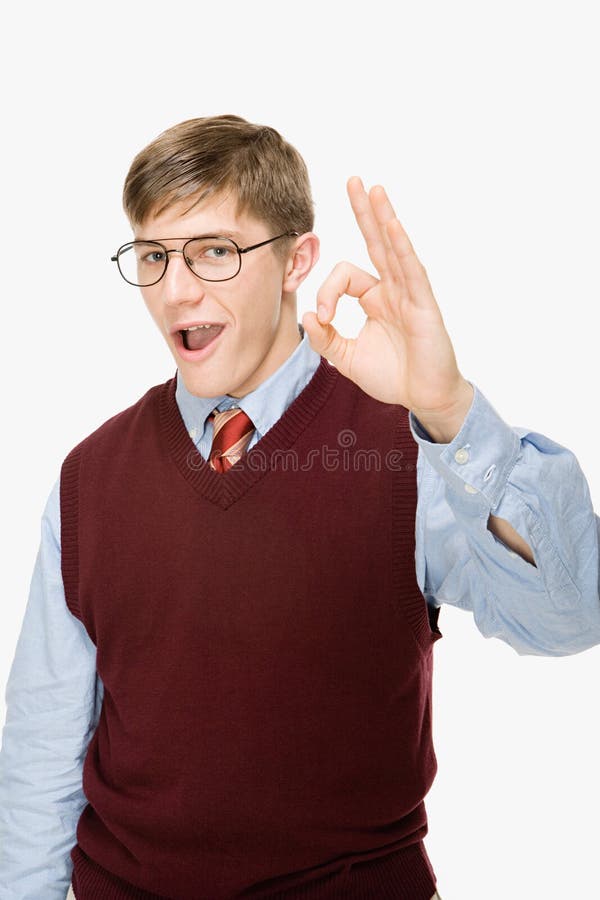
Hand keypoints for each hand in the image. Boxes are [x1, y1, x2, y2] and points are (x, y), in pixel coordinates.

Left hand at [302, 177, 472, 434]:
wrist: (423, 398)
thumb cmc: (392, 376)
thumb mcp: (346, 358)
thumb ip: (324, 338)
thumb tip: (306, 315)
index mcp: (375, 298)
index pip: (344, 275)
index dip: (326, 292)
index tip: (322, 319)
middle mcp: (393, 289)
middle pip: (376, 241)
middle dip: (364, 211)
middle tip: (354, 180)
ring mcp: (409, 293)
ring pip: (393, 247)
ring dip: (382, 217)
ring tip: (372, 189)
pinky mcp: (423, 305)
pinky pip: (411, 270)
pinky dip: (401, 247)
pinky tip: (392, 224)